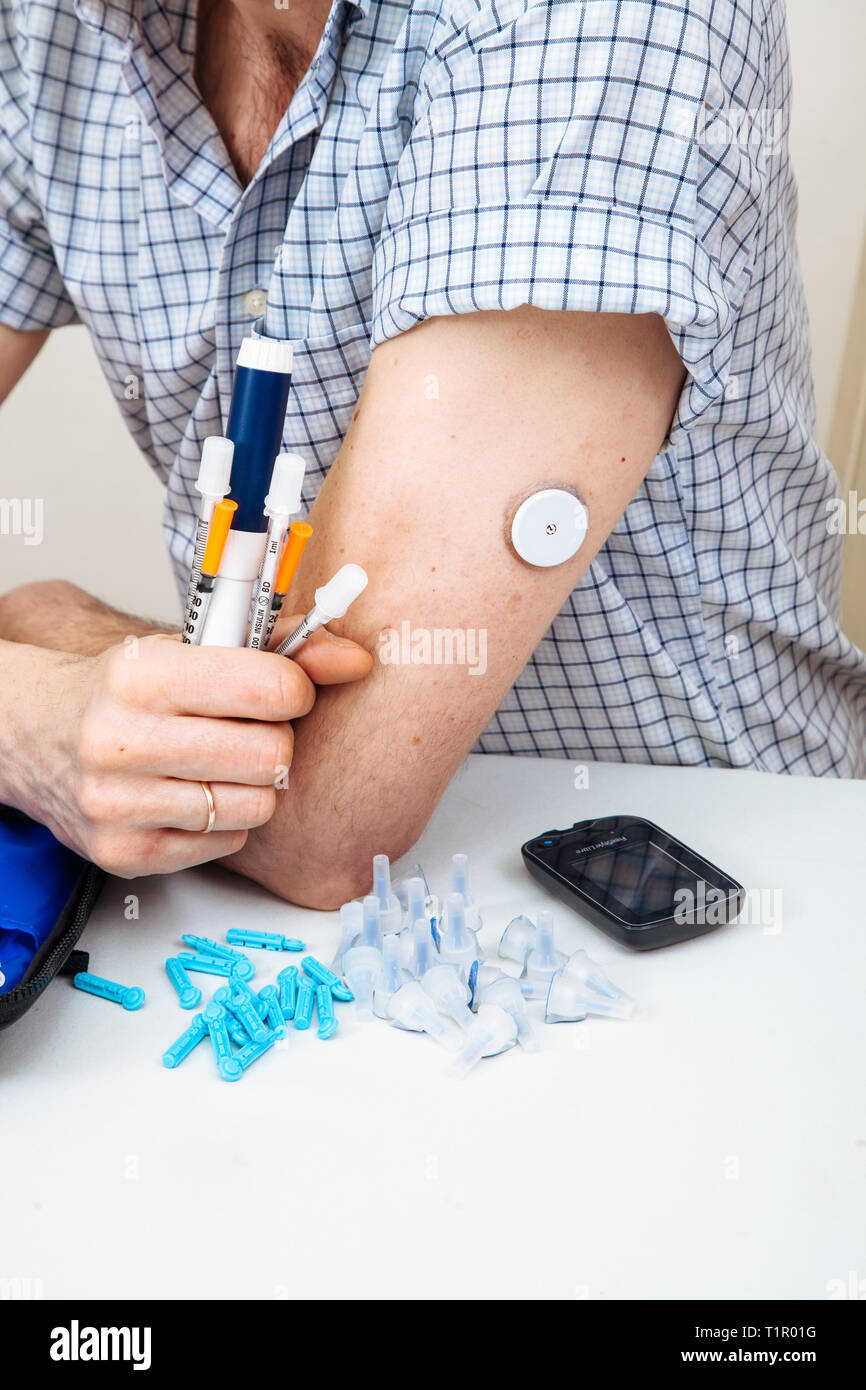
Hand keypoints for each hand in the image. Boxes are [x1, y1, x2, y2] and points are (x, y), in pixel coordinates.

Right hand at [4, 630, 370, 876]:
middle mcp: (120, 741)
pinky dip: (226, 822)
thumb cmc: (126, 689)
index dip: (294, 690)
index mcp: (140, 676)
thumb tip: (356, 659)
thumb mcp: (191, 650)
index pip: (269, 689)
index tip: (282, 690)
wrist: (37, 734)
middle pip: (270, 756)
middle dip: (276, 741)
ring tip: (220, 763)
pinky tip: (194, 793)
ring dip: (254, 786)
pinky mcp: (123, 854)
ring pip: (256, 807)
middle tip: (251, 731)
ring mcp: (117, 805)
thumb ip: (281, 647)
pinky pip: (227, 845)